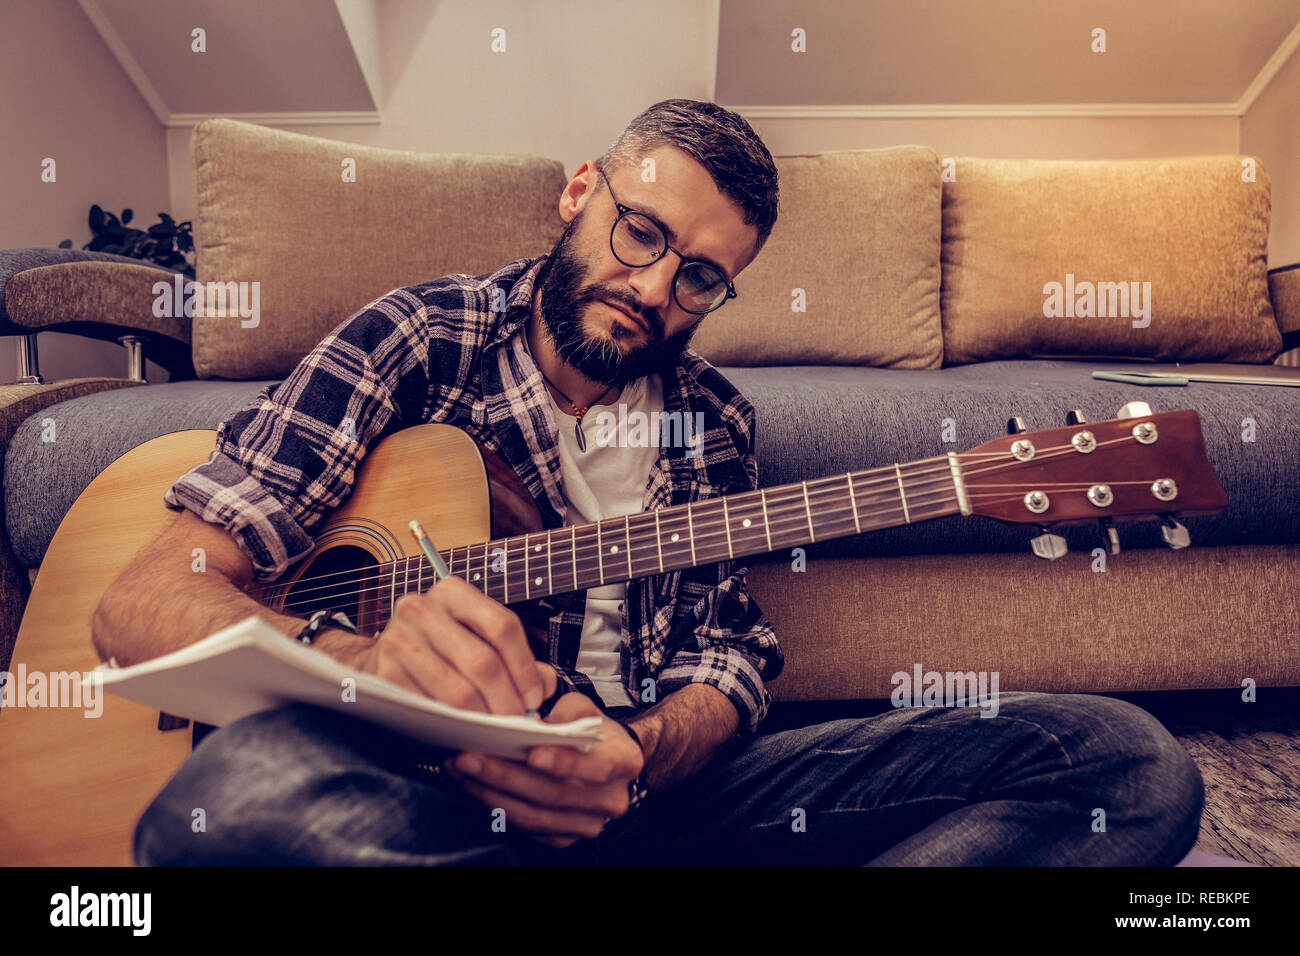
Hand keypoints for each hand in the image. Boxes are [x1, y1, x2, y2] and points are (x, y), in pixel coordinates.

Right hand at [355, 575, 550, 714]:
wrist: (379, 660)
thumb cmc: (436, 651)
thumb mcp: (475, 640)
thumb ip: (516, 658)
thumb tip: (545, 683)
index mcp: (452, 593)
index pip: (502, 626)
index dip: (525, 667)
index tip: (534, 697)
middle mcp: (422, 609)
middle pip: (483, 662)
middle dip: (507, 701)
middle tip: (516, 722)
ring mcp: (398, 640)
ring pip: (458, 691)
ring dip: (483, 719)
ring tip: (494, 730)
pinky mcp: (384, 675)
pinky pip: (431, 709)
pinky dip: (453, 727)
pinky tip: (464, 732)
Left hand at [445, 692, 644, 848]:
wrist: (606, 759)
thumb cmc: (593, 730)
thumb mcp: (586, 707)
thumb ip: (566, 710)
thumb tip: (535, 722)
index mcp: (623, 762)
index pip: (596, 767)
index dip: (563, 762)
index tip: (531, 753)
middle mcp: (609, 800)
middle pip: (553, 794)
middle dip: (506, 776)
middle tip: (469, 757)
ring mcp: (585, 824)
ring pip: (533, 815)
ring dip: (490, 793)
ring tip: (460, 770)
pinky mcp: (562, 837)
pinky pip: (524, 827)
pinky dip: (494, 807)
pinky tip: (472, 787)